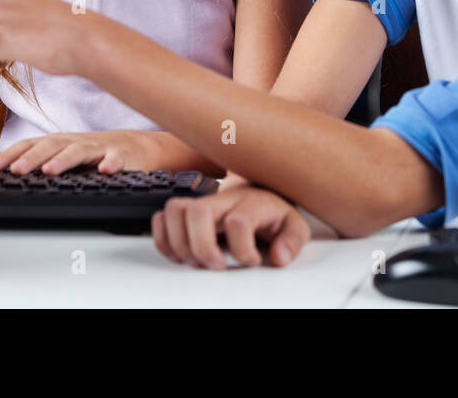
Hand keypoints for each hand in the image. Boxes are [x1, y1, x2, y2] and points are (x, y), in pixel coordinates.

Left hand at [0, 130, 161, 175]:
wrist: (136, 146)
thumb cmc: (96, 153)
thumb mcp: (66, 156)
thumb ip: (42, 163)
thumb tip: (9, 175)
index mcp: (59, 143)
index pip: (30, 145)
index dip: (11, 154)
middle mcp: (75, 142)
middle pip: (51, 146)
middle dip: (32, 158)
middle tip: (15, 170)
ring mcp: (99, 148)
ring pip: (79, 151)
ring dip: (64, 160)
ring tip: (50, 171)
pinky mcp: (122, 156)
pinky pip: (116, 159)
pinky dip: (111, 163)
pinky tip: (104, 170)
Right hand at [151, 186, 310, 269]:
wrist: (262, 192)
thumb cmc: (275, 214)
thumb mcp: (295, 227)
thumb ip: (292, 242)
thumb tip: (279, 256)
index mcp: (252, 202)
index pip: (238, 221)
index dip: (242, 250)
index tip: (251, 261)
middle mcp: (224, 199)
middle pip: (197, 210)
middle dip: (200, 246)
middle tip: (215, 265)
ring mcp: (203, 202)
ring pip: (174, 209)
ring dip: (179, 242)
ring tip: (197, 261)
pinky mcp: (187, 209)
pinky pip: (162, 216)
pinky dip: (163, 239)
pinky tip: (181, 255)